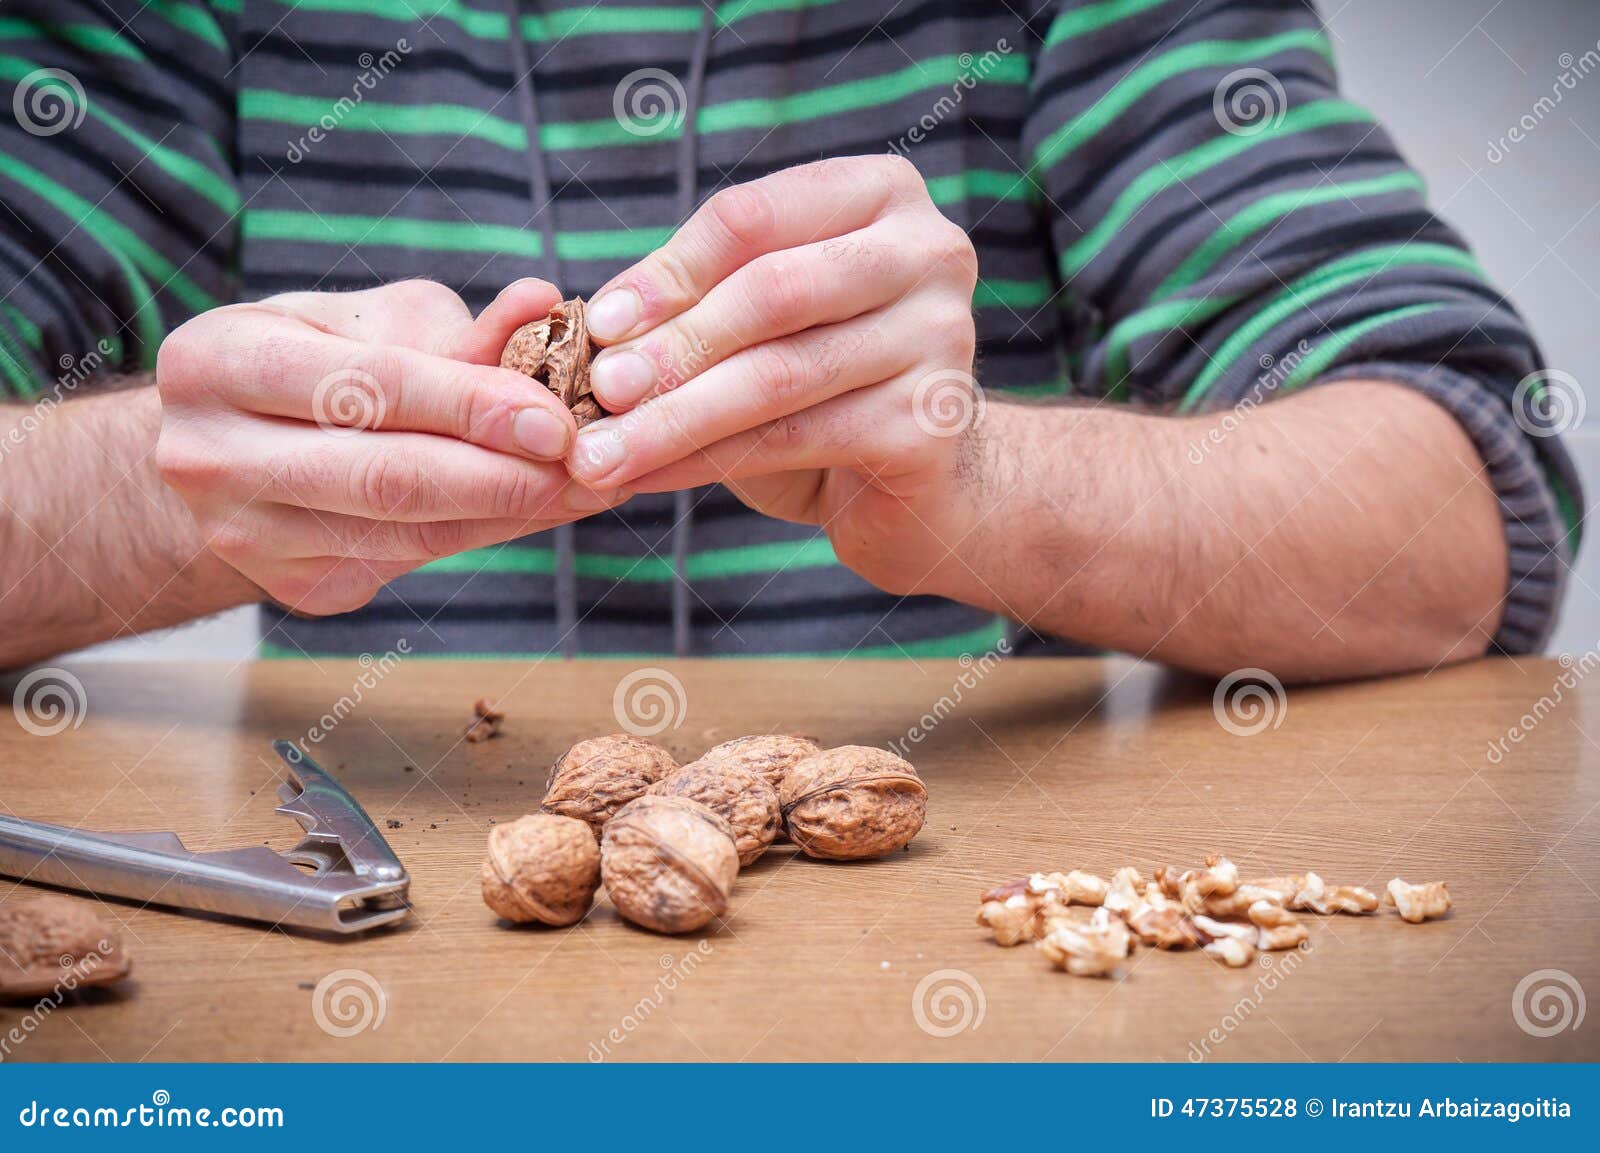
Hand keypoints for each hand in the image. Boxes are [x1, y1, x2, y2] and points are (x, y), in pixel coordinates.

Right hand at [155, 279, 625, 615]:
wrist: (230, 448)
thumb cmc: (315, 361)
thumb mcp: (368, 322)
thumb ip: (455, 329)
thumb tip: (543, 305)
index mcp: (219, 363)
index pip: (369, 389)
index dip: (471, 406)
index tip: (559, 418)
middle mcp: (212, 457)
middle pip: (386, 477)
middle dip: (503, 475)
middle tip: (591, 467)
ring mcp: (246, 536)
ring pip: (408, 531)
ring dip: (513, 512)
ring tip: (589, 486)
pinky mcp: (294, 587)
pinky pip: (412, 560)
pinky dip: (488, 532)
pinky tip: (542, 508)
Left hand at [567, 155, 983, 596]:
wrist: (921, 482)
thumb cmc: (826, 384)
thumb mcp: (760, 323)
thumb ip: (700, 303)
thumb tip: (602, 327)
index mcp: (880, 195)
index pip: (754, 217)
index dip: (668, 271)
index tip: (601, 323)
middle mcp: (929, 253)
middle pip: (773, 292)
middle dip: (673, 346)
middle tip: (597, 390)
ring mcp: (941, 338)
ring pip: (779, 375)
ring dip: (675, 417)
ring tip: (602, 451)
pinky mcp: (931, 423)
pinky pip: (796, 440)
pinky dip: (707, 462)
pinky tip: (650, 477)